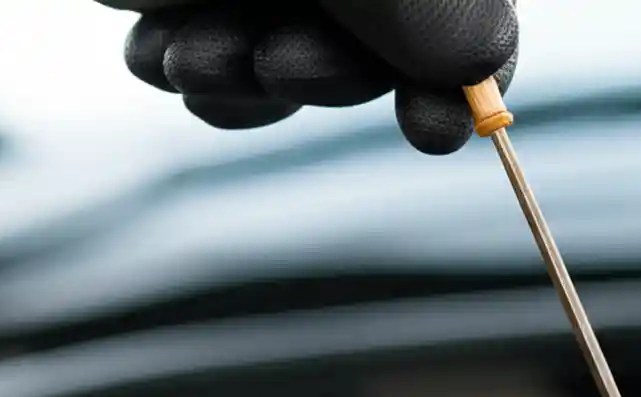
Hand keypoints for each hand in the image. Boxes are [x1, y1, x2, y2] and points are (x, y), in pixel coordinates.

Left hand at [100, 0, 518, 154]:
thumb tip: (483, 69)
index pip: (464, 22)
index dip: (460, 81)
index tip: (434, 130)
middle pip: (367, 50)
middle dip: (320, 74)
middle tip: (276, 67)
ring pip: (268, 61)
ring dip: (239, 82)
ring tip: (193, 60)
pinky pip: (186, 48)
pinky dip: (172, 63)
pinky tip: (157, 56)